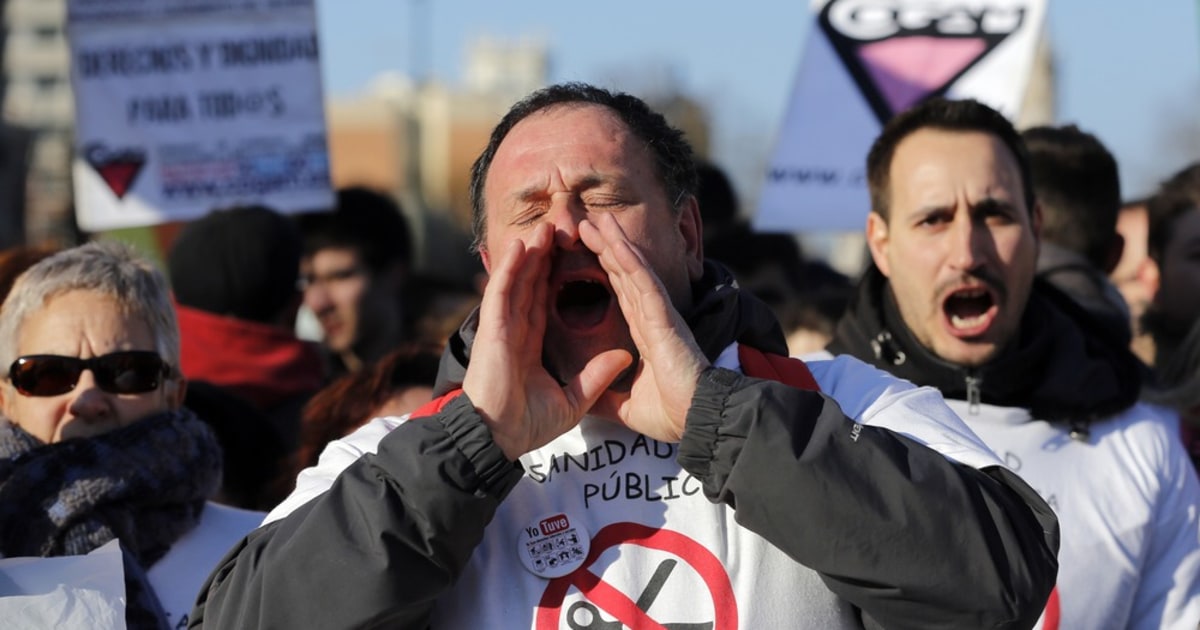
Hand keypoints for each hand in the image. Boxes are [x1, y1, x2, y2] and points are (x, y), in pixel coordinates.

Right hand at [462, 223, 632, 459]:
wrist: (498, 439)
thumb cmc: (526, 425)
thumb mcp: (572, 400)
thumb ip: (595, 376)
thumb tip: (624, 356)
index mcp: (529, 344)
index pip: (544, 302)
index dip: (556, 278)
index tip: (573, 256)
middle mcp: (514, 331)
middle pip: (530, 285)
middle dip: (544, 257)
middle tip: (560, 231)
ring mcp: (501, 328)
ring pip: (516, 281)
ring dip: (529, 254)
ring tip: (544, 228)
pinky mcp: (492, 330)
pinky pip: (500, 292)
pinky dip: (509, 268)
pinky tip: (521, 246)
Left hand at [579, 214, 710, 441]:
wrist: (697, 421)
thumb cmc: (672, 414)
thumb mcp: (625, 405)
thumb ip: (605, 394)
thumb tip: (582, 399)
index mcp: (646, 335)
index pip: (623, 294)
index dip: (607, 270)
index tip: (588, 251)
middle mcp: (654, 319)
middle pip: (627, 274)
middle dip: (608, 248)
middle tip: (587, 225)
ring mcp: (661, 316)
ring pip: (635, 271)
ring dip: (616, 243)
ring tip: (597, 220)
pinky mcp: (666, 320)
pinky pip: (645, 283)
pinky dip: (630, 261)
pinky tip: (615, 241)